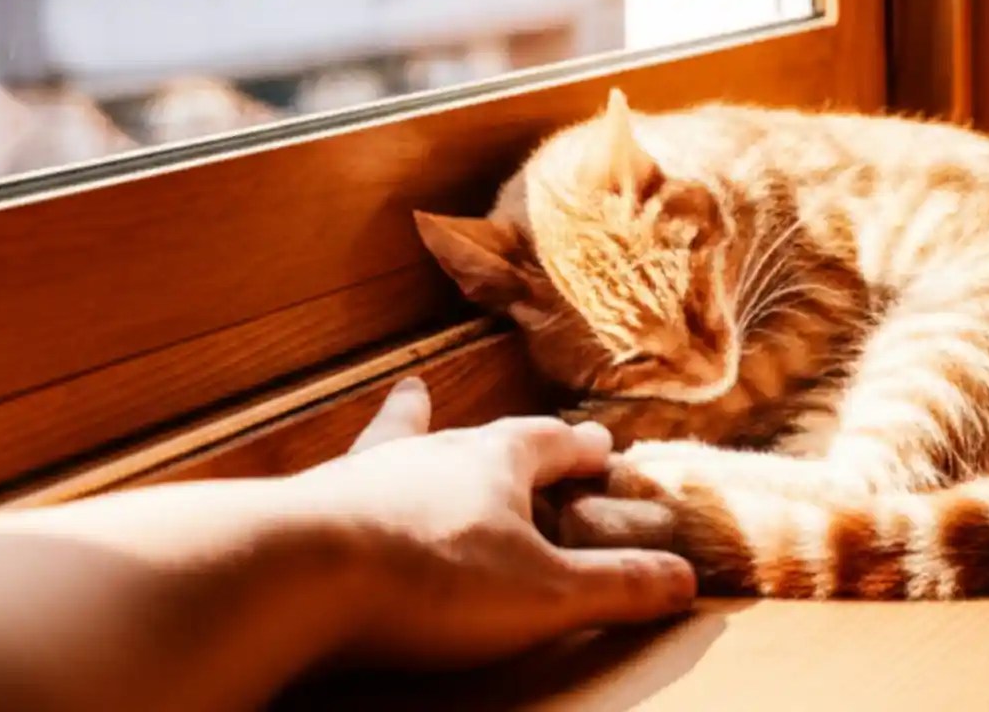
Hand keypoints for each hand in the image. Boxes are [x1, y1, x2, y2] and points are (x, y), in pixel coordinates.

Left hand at [287, 377, 697, 667]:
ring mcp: (371, 473)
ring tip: (412, 395)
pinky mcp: (320, 504)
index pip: (551, 443)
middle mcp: (433, 452)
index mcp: (496, 461)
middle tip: (533, 434)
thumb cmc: (434, 575)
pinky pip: (346, 476)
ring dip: (418, 423)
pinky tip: (335, 471)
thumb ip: (616, 585)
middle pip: (485, 436)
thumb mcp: (546, 593)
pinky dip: (355, 468)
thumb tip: (687, 578)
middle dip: (514, 440)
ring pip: (406, 438)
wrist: (301, 571)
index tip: (602, 445)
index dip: (580, 449)